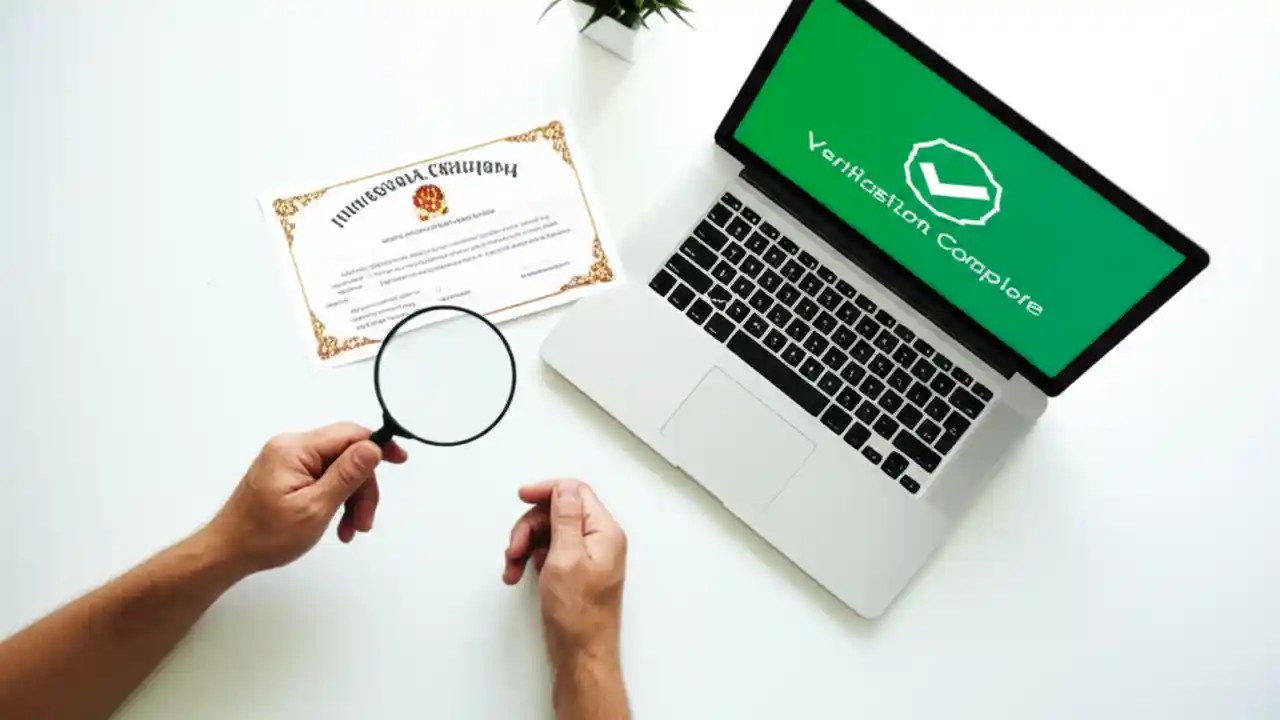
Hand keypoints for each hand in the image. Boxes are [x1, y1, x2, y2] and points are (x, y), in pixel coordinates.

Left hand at [201, 422, 407, 575]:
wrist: (226, 553)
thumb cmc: (264, 535)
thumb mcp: (314, 508)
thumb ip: (345, 475)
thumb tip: (372, 447)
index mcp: (295, 449)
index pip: (349, 434)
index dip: (378, 446)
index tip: (400, 460)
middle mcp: (290, 447)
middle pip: (346, 455)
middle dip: (361, 488)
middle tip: (364, 522)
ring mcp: (287, 460)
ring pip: (337, 469)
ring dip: (350, 499)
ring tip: (349, 531)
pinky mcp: (286, 474)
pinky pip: (322, 478)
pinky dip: (334, 499)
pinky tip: (336, 524)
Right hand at [503, 480, 626, 666]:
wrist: (582, 655)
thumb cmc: (578, 615)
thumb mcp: (565, 558)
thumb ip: (566, 518)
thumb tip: (564, 487)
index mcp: (604, 532)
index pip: (575, 492)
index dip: (546, 492)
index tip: (522, 496)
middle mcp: (599, 541)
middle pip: (558, 512)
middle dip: (530, 526)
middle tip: (514, 548)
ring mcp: (587, 557)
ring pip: (550, 532)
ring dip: (526, 545)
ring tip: (512, 567)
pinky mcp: (576, 572)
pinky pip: (550, 552)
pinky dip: (531, 559)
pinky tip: (520, 574)